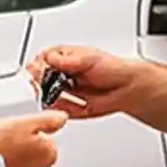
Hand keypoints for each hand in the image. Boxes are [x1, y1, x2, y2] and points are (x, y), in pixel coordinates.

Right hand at [0, 110, 67, 166]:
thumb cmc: (1, 144)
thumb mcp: (27, 122)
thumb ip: (49, 120)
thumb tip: (62, 118)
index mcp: (50, 153)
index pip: (46, 135)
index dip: (32, 129)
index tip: (20, 128)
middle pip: (37, 147)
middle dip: (25, 140)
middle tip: (10, 136)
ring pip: (25, 157)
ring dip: (16, 151)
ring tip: (2, 145)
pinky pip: (14, 166)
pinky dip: (8, 161)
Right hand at [24, 45, 142, 119]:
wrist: (128, 87)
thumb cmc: (112, 68)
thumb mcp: (89, 59)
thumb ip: (68, 60)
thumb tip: (50, 58)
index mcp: (65, 58)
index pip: (43, 59)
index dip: (39, 65)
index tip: (38, 70)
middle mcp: (63, 74)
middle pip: (41, 78)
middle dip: (40, 81)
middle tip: (43, 84)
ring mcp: (66, 91)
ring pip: (47, 94)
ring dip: (47, 95)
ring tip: (52, 94)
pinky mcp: (71, 107)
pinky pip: (59, 109)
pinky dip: (57, 109)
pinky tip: (60, 105)